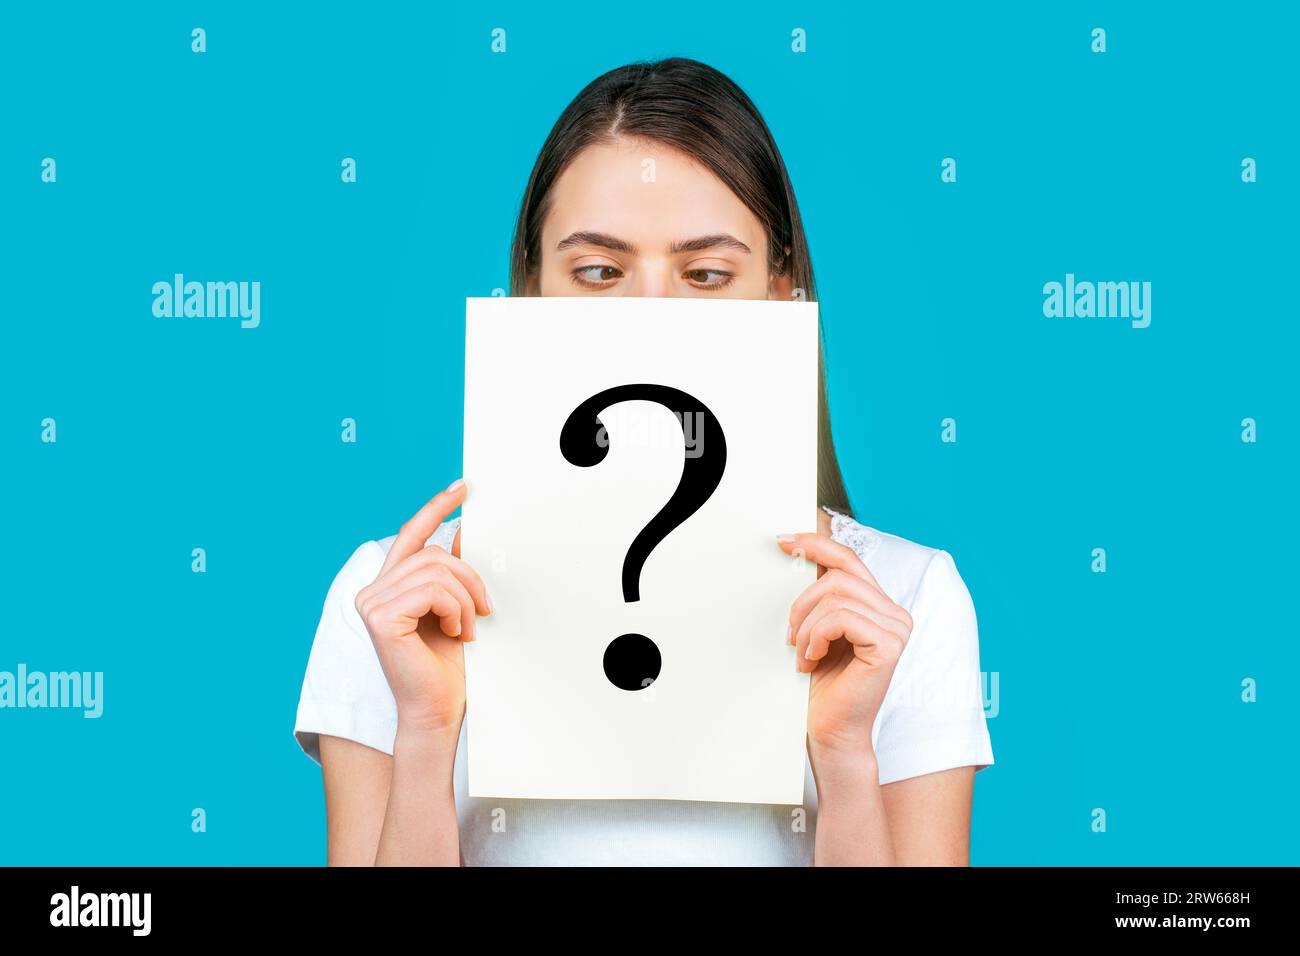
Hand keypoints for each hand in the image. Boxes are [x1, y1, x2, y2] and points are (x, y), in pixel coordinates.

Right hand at [354, 478, 491, 738]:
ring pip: (438, 571)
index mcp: (388, 585)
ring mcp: (372, 602)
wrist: (436, 709)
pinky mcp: (380, 616)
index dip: (436, 507)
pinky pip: (433, 591)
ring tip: (469, 626)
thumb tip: (465, 532)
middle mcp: (373, 590)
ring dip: (466, 599)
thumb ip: (453, 572)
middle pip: (435, 553)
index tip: (463, 487)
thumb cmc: (445, 665)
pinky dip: (456, 610)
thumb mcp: (455, 608)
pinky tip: (456, 632)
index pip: (412, 534)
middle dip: (470, 578)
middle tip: (485, 608)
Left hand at [777, 532, 911, 760]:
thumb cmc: (822, 686)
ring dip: (806, 625)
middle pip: (839, 574)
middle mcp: (894, 614)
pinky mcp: (889, 646)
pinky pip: (841, 618)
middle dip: (802, 601)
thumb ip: (818, 597)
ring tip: (801, 652)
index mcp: (878, 606)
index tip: (783, 541)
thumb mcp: (816, 630)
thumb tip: (795, 552)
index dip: (816, 544)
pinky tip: (812, 659)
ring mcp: (896, 629)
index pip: (848, 559)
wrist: (830, 731)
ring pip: (836, 595)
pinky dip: (816, 636)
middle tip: (789, 635)